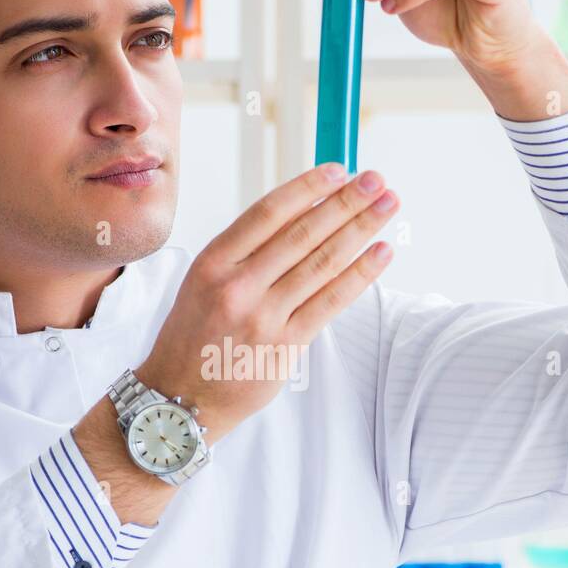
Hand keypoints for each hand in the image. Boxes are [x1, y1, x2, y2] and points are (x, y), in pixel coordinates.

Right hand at [138, 163, 399, 441]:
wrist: (180, 398)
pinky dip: (360, 274)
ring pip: (322, 262)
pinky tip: (381, 254)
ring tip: (388, 206)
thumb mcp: (203, 282)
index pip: (269, 211)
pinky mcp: (284, 346)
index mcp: (214, 261)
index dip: (309, 187)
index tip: (340, 170)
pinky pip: (330, 301)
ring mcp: (263, 316)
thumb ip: (246, 252)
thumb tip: (304, 213)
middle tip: (377, 180)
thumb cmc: (194, 335)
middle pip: (303, 233)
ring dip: (361, 229)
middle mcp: (237, 285)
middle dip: (346, 201)